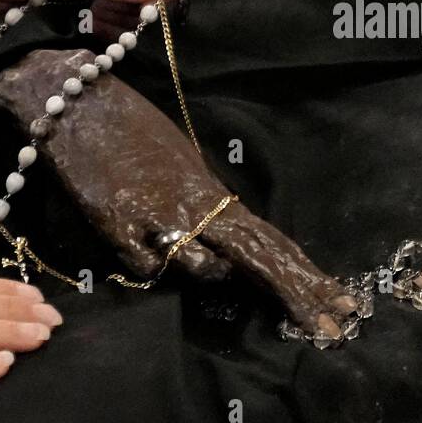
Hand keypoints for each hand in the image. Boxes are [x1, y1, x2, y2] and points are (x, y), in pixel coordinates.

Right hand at [0, 48, 360, 342]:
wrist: (78, 97)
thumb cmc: (133, 130)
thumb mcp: (183, 167)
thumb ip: (207, 206)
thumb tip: (229, 247)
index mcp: (212, 191)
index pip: (270, 239)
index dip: (306, 273)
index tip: (343, 303)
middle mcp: (194, 205)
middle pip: (255, 256)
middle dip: (295, 292)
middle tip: (333, 324)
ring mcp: (156, 215)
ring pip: (200, 267)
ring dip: (208, 273)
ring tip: (200, 259)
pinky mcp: (115, 221)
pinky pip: (145, 264)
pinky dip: (149, 265)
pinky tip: (142, 250)